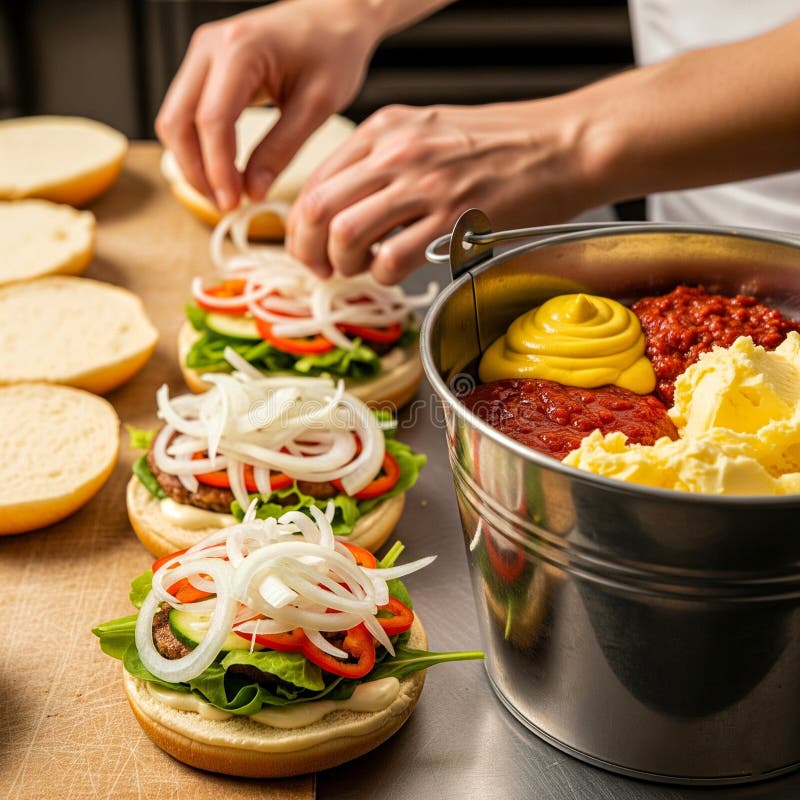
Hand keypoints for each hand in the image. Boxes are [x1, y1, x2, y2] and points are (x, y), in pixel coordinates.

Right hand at [155, 0, 378, 210]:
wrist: (335, 17)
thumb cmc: (334, 51)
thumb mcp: (318, 105)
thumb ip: (282, 149)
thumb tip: (253, 192)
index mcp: (240, 49)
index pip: (212, 121)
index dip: (217, 169)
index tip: (234, 203)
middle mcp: (209, 46)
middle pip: (177, 122)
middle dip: (196, 171)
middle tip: (226, 206)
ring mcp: (202, 55)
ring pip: (175, 120)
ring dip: (193, 162)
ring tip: (226, 194)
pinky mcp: (206, 68)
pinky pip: (187, 114)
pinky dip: (198, 147)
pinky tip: (223, 172)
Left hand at [286, 99, 597, 283]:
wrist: (562, 145)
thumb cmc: (502, 145)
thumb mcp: (429, 133)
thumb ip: (383, 163)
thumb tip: (346, 209)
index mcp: (385, 129)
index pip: (316, 181)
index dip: (301, 224)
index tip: (311, 246)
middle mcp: (396, 151)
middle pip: (318, 207)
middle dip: (308, 250)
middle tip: (322, 269)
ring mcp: (424, 183)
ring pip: (345, 233)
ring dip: (344, 264)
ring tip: (362, 270)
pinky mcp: (453, 218)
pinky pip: (392, 258)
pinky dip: (384, 276)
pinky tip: (397, 273)